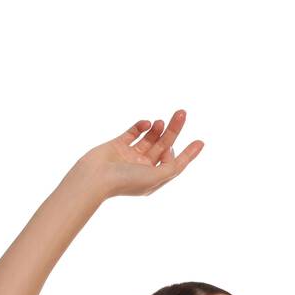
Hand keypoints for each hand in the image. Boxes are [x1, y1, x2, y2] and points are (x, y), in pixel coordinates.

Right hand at [73, 111, 202, 198]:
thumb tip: (176, 154)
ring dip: (158, 128)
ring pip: (149, 138)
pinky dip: (140, 126)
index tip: (201, 141)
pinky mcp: (117, 144)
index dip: (188, 154)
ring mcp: (129, 156)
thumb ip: (170, 168)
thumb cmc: (125, 182)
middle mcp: (143, 168)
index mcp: (153, 179)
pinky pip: (133, 132)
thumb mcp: (155, 178)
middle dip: (173, 131)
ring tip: (162, 121)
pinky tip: (146, 123)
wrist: (94, 178)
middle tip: (182, 113)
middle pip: (163, 146)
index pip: (174, 164)